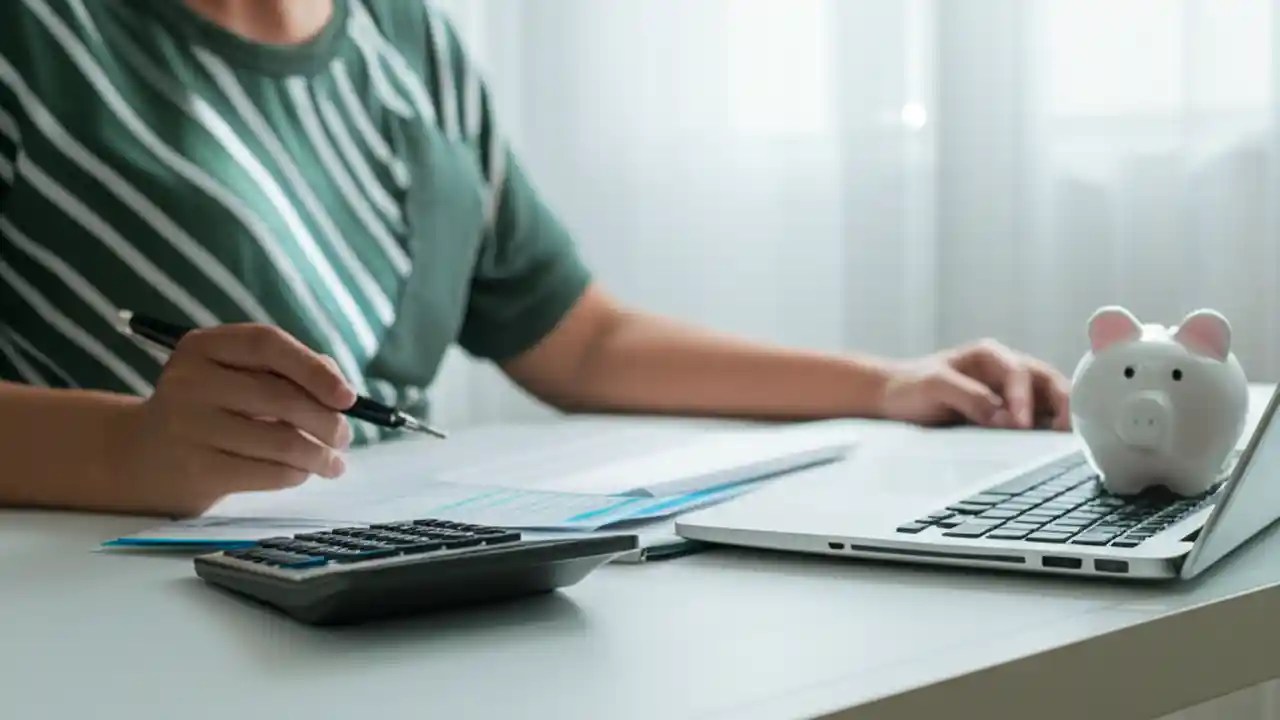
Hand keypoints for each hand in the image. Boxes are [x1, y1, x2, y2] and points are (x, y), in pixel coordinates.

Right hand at [114, 324, 357, 515]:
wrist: (138, 455)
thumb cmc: (208, 408)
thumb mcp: (233, 375)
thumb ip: (287, 371)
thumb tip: (340, 390)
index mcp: (204, 346)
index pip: (268, 344)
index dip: (315, 369)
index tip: (348, 397)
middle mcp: (190, 380)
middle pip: (280, 397)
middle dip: (327, 421)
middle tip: (345, 437)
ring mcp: (189, 426)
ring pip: (280, 441)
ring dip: (320, 455)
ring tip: (333, 463)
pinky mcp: (197, 470)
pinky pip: (267, 473)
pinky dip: (296, 474)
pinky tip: (302, 473)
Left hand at [877, 339, 1070, 429]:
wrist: (894, 397)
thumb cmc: (911, 386)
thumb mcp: (934, 386)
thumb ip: (969, 397)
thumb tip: (1005, 418)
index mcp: (990, 355)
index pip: (1019, 373)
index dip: (1023, 398)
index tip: (1021, 425)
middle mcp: (1007, 370)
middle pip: (1048, 381)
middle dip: (1063, 403)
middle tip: (1067, 432)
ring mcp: (1011, 391)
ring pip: (1049, 400)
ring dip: (1061, 417)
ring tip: (1069, 442)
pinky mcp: (1009, 412)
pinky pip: (1037, 418)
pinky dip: (1048, 429)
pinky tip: (1054, 447)